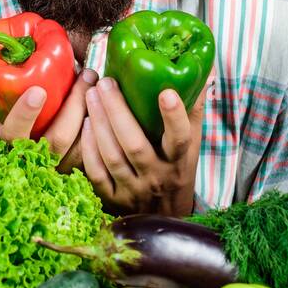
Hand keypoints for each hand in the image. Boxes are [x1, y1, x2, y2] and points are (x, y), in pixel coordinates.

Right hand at [0, 69, 96, 166]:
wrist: (15, 147)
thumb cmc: (2, 119)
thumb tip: (2, 48)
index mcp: (4, 143)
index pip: (13, 134)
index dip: (24, 115)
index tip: (38, 91)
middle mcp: (29, 160)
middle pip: (56, 140)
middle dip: (74, 105)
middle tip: (86, 75)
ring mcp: (53, 166)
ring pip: (78, 147)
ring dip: (91, 112)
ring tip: (97, 83)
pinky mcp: (72, 166)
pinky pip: (90, 150)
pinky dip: (98, 126)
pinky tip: (103, 102)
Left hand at [80, 76, 209, 215]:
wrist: (167, 217)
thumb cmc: (178, 171)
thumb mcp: (192, 144)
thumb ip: (194, 109)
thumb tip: (202, 70)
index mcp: (179, 161)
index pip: (180, 139)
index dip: (174, 117)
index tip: (166, 92)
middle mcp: (157, 177)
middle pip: (135, 144)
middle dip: (118, 111)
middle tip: (106, 82)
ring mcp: (134, 190)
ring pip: (113, 157)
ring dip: (100, 124)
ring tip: (91, 95)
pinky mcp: (113, 200)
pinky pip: (97, 173)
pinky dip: (90, 148)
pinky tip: (85, 125)